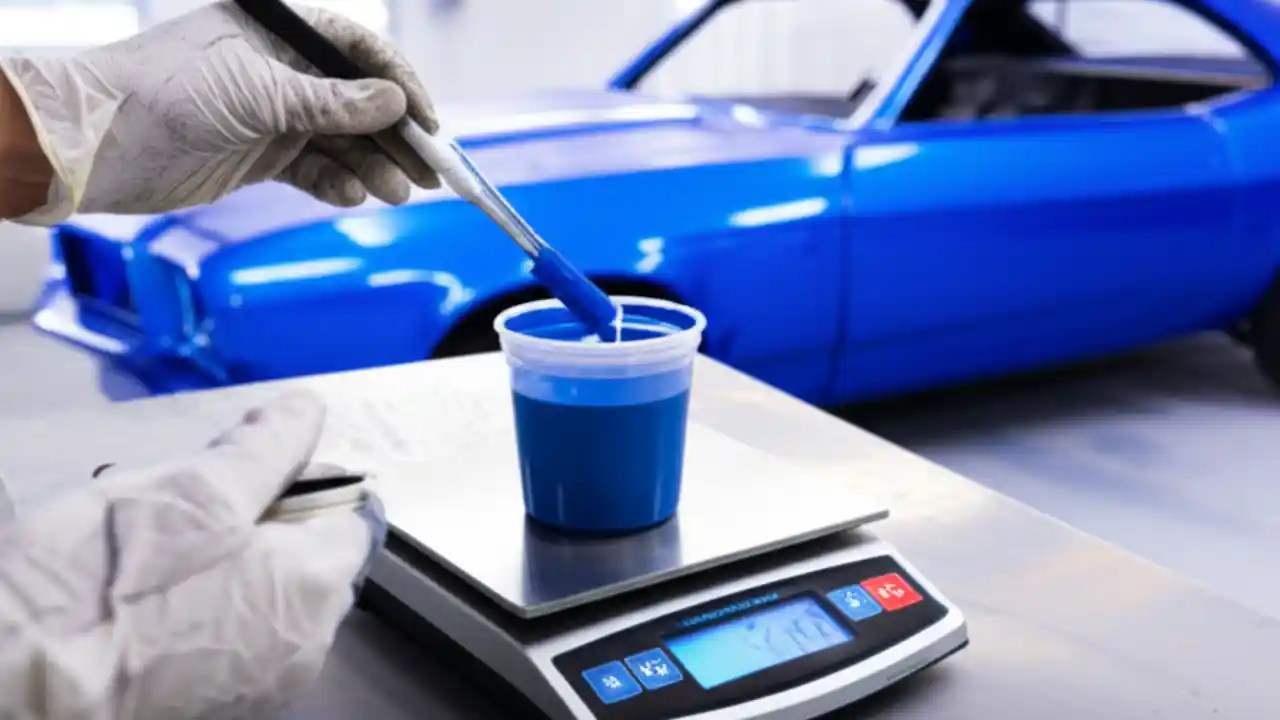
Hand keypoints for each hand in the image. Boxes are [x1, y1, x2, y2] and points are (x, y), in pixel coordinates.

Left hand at [0, 1, 438, 224]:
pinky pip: (312, 170)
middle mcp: (280, 70)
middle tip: (431, 171)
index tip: (429, 121)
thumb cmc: (168, 92)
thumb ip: (333, 102)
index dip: (398, 85)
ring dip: (371, 167)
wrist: (101, 144)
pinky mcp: (258, 156)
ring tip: (397, 192)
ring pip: (340, 141)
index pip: (358, 53)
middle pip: (357, 102)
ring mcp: (270, 115)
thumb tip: (395, 103)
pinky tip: (353, 196)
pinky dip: (336, 184)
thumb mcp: (261, 92)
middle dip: (395, 137)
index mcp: (280, 33)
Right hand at [0, 391, 386, 718]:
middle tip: (186, 496)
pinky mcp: (212, 701)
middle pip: (306, 553)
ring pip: (260, 589)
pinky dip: (199, 601)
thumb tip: (307, 411)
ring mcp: (259, 681)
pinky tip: (143, 587)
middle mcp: (305, 645)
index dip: (306, 475)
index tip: (252, 460)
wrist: (18, 684)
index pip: (351, 513)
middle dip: (257, 514)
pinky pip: (225, 631)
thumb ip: (266, 448)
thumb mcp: (194, 487)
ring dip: (221, 554)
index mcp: (318, 588)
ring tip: (153, 540)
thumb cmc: (109, 582)